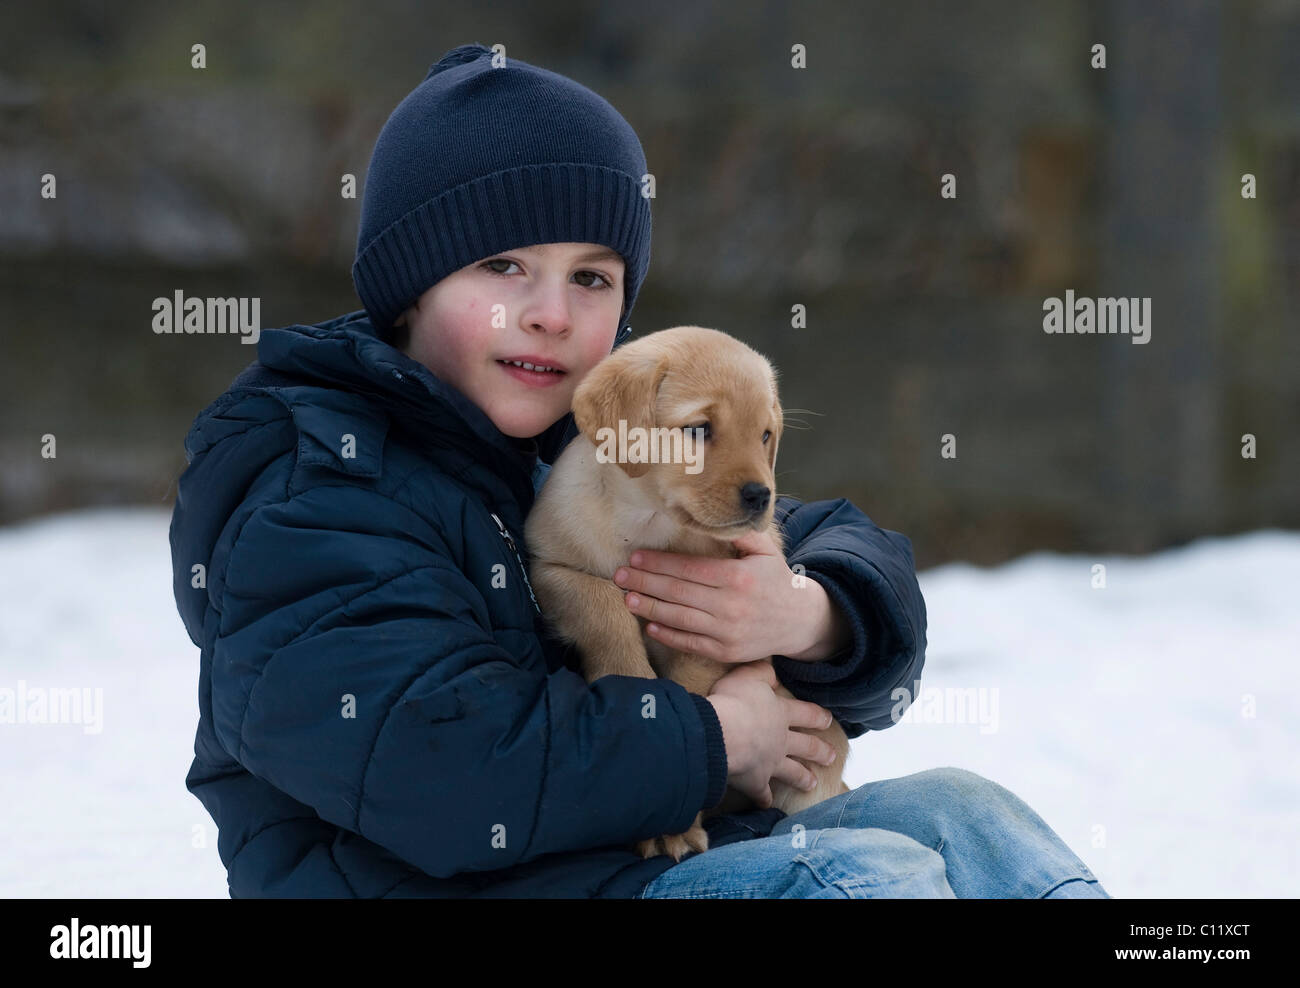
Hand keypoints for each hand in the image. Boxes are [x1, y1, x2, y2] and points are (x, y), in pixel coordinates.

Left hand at [612, 528, 837, 663]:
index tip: (635, 557)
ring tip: (627, 598)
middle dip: (644, 583)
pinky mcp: (727, 652)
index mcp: (738, 577)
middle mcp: (731, 605)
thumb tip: (715, 518)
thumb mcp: (766, 551)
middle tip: (619, 575)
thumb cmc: (776, 580)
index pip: (689, 568)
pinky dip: (669, 635)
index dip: (659, 563)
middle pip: (678, 593)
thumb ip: (741, 534)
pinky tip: (650, 625)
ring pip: (680, 619)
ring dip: (649, 609)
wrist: (801, 622)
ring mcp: (728, 632)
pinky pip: (691, 643)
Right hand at [706, 662, 836, 807]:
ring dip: (803, 778)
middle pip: (806, 746)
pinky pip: (762, 793)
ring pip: (793, 772)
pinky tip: (766, 804)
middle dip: (820, 751)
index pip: (806, 714)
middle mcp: (781, 740)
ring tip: (812, 784)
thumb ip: (762, 673)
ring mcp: (771, 763)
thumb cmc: (733, 700)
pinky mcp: (755, 781)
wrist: (721, 733)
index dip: (818, 717)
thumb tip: (773, 674)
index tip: (828, 721)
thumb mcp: (747, 676)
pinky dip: (765, 799)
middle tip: (832, 757)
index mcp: (781, 713)